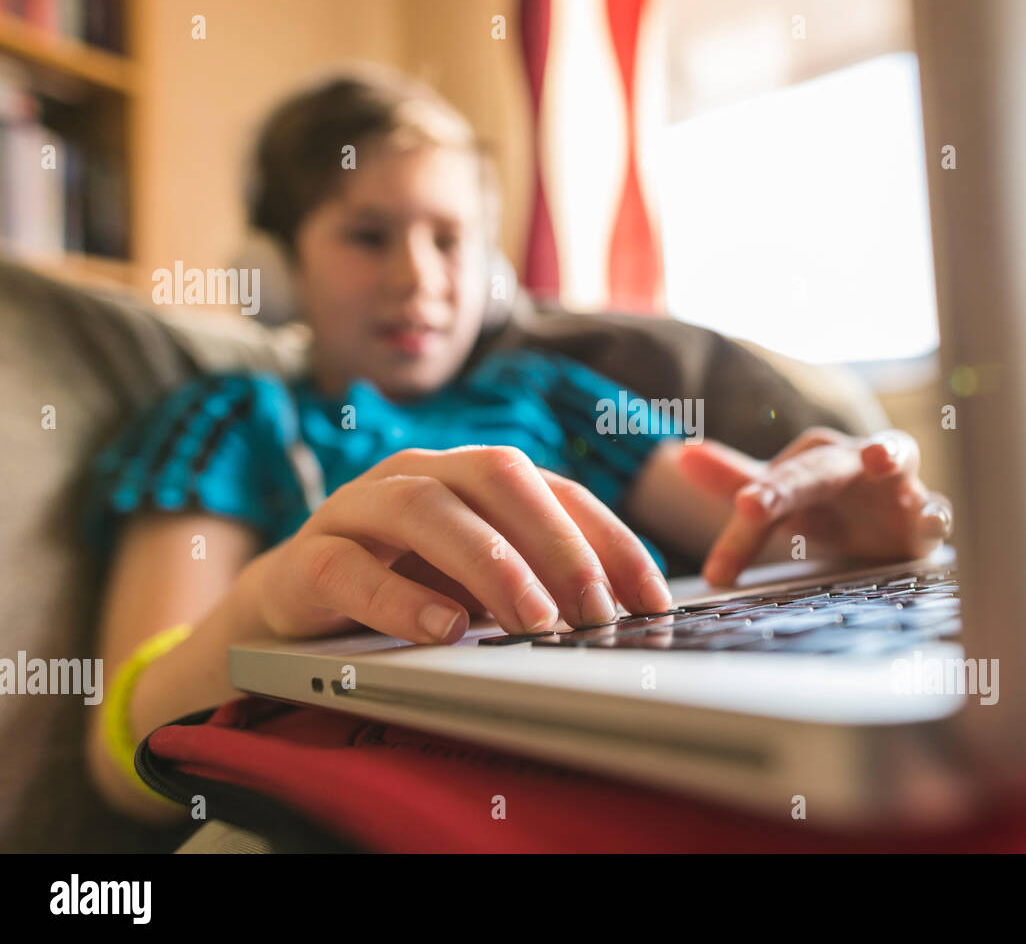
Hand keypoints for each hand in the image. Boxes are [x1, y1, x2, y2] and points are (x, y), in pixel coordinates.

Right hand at [248, 446, 674, 644]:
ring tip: (534, 621)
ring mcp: (360, 507)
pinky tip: (445, 631)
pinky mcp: (310, 556)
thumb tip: (618, 617)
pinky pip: (350, 568)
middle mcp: (422, 474)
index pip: (557, 489)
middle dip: (558, 543)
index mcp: (474, 476)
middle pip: (498, 477)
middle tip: (594, 610)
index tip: (650, 598)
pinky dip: (401, 600)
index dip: (610, 539)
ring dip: (491, 564)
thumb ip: (538, 584)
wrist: (296, 603)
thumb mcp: (483, 583)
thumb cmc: (406, 585)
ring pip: (427, 509)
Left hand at [678, 427, 952, 586]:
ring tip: (877, 459)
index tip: (724, 555)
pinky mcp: (925, 511)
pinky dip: (935, 512)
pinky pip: (936, 507)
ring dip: (887, 454)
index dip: (745, 524)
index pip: (770, 487)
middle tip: (752, 501)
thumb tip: (682, 453)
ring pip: (895, 457)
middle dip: (787, 484)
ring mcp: (894, 482)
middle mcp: (851, 460)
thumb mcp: (780, 497)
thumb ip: (733, 478)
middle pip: (816, 468)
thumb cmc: (829, 502)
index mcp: (812, 459)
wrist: (889, 515)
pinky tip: (930, 522)